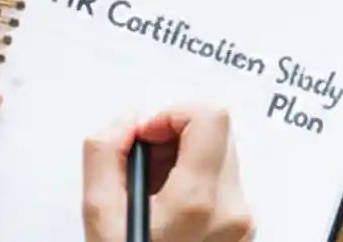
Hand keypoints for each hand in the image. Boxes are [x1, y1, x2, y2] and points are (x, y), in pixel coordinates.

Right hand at [82, 107, 254, 241]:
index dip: (171, 113)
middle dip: (175, 134)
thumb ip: (106, 151)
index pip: (209, 117)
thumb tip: (128, 122)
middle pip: (217, 131)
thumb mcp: (99, 214)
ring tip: (153, 190)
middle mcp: (232, 210)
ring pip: (221, 154)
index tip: (145, 135)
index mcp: (199, 202)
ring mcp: (242, 221)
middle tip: (144, 162)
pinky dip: (195, 179)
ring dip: (184, 157)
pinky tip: (168, 207)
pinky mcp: (243, 229)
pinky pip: (224, 181)